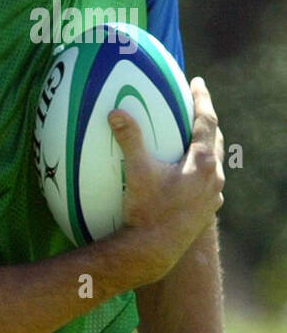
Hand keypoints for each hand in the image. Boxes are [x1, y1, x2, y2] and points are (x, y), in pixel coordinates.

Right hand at [108, 76, 224, 285]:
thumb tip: (116, 112)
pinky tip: (184, 178)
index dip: (201, 99)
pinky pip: (206, 184)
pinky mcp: (206, 212)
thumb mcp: (136, 172)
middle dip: (207, 121)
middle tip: (197, 107)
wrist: (156, 251)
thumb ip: (129, 139)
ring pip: (214, 164)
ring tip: (193, 141)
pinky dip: (198, 172)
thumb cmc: (147, 211)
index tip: (197, 82)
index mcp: (202, 162)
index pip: (206, 121)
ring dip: (205, 148)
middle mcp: (214, 177)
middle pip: (215, 140)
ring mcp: (212, 196)